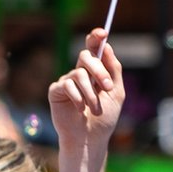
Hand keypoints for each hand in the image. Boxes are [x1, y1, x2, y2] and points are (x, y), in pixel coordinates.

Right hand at [47, 29, 124, 150]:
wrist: (91, 138)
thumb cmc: (104, 117)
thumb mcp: (116, 92)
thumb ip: (113, 69)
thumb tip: (107, 46)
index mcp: (95, 71)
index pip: (94, 49)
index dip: (96, 38)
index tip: (103, 32)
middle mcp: (80, 72)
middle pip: (86, 56)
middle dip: (99, 71)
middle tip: (108, 87)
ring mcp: (67, 80)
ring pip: (79, 73)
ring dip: (91, 93)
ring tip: (95, 109)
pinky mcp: (56, 90)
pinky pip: (67, 85)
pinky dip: (78, 97)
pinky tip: (81, 109)